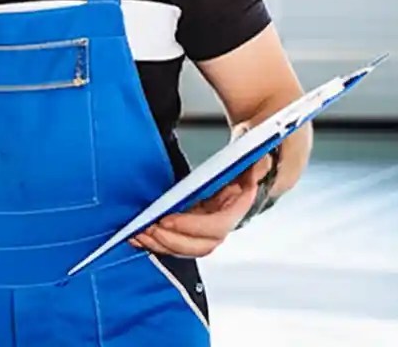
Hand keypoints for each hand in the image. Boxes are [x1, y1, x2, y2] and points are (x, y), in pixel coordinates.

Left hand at [127, 154, 271, 257]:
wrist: (251, 162)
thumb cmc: (250, 155)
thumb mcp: (254, 150)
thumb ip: (256, 161)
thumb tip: (259, 165)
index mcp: (240, 205)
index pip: (217, 226)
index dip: (192, 226)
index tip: (166, 220)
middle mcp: (225, 221)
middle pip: (200, 244)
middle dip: (171, 240)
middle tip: (147, 228)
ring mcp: (210, 226)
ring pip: (187, 247)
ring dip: (161, 244)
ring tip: (138, 234)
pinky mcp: (195, 225)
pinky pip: (178, 240)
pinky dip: (158, 241)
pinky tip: (139, 236)